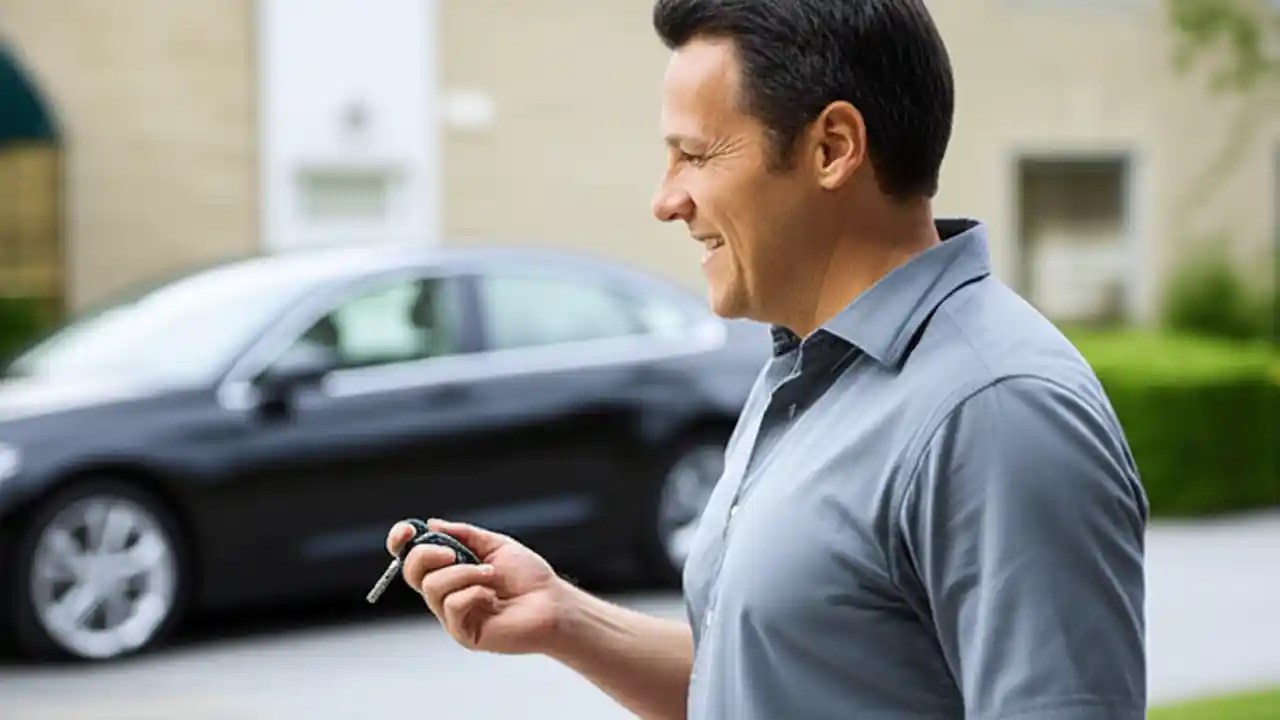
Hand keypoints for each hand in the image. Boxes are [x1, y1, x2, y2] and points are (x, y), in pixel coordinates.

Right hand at [386, 518, 564, 654]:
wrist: (552, 604)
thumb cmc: (528, 577)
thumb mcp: (495, 544)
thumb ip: (464, 534)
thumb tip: (432, 524)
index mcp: (450, 569)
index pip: (411, 557)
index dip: (400, 541)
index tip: (408, 530)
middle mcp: (446, 592)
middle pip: (412, 571)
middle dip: (427, 554)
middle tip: (453, 553)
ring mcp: (452, 614)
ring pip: (432, 587)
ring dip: (463, 573)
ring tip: (490, 574)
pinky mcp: (462, 632)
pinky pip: (452, 606)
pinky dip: (473, 593)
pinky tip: (491, 596)